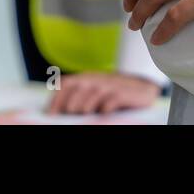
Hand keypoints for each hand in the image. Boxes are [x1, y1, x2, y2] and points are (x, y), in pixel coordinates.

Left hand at [45, 72, 161, 114]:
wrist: (141, 88)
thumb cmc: (112, 92)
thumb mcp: (94, 90)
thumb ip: (78, 95)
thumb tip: (60, 112)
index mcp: (86, 78)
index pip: (65, 84)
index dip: (56, 100)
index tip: (51, 115)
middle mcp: (96, 79)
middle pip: (77, 91)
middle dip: (71, 106)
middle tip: (72, 114)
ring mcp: (110, 85)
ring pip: (92, 97)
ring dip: (86, 107)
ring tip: (85, 114)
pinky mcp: (123, 93)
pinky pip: (110, 102)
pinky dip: (105, 109)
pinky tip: (103, 113)